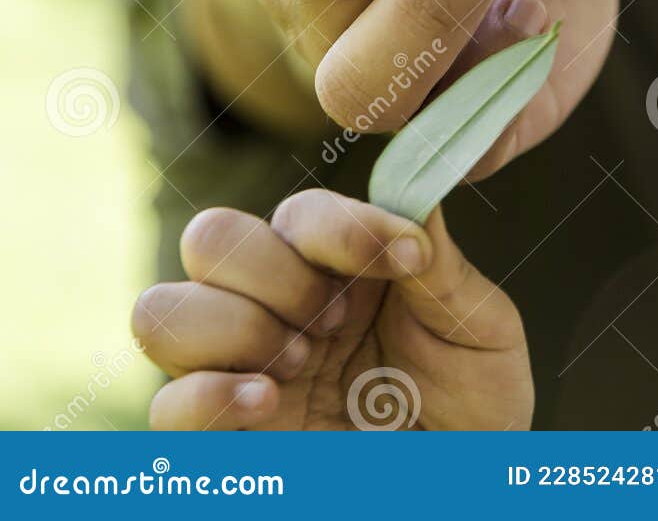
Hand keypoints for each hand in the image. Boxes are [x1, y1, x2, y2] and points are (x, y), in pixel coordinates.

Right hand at [134, 192, 531, 429]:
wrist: (463, 487)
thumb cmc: (473, 408)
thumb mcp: (480, 329)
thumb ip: (442, 263)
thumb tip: (421, 185)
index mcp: (334, 265)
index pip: (300, 212)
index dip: (345, 226)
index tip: (408, 259)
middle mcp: (274, 305)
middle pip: (210, 237)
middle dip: (275, 273)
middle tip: (339, 321)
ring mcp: (241, 370)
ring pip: (163, 310)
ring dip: (237, 328)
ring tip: (304, 363)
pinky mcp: (223, 440)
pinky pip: (165, 407)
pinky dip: (209, 397)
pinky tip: (270, 403)